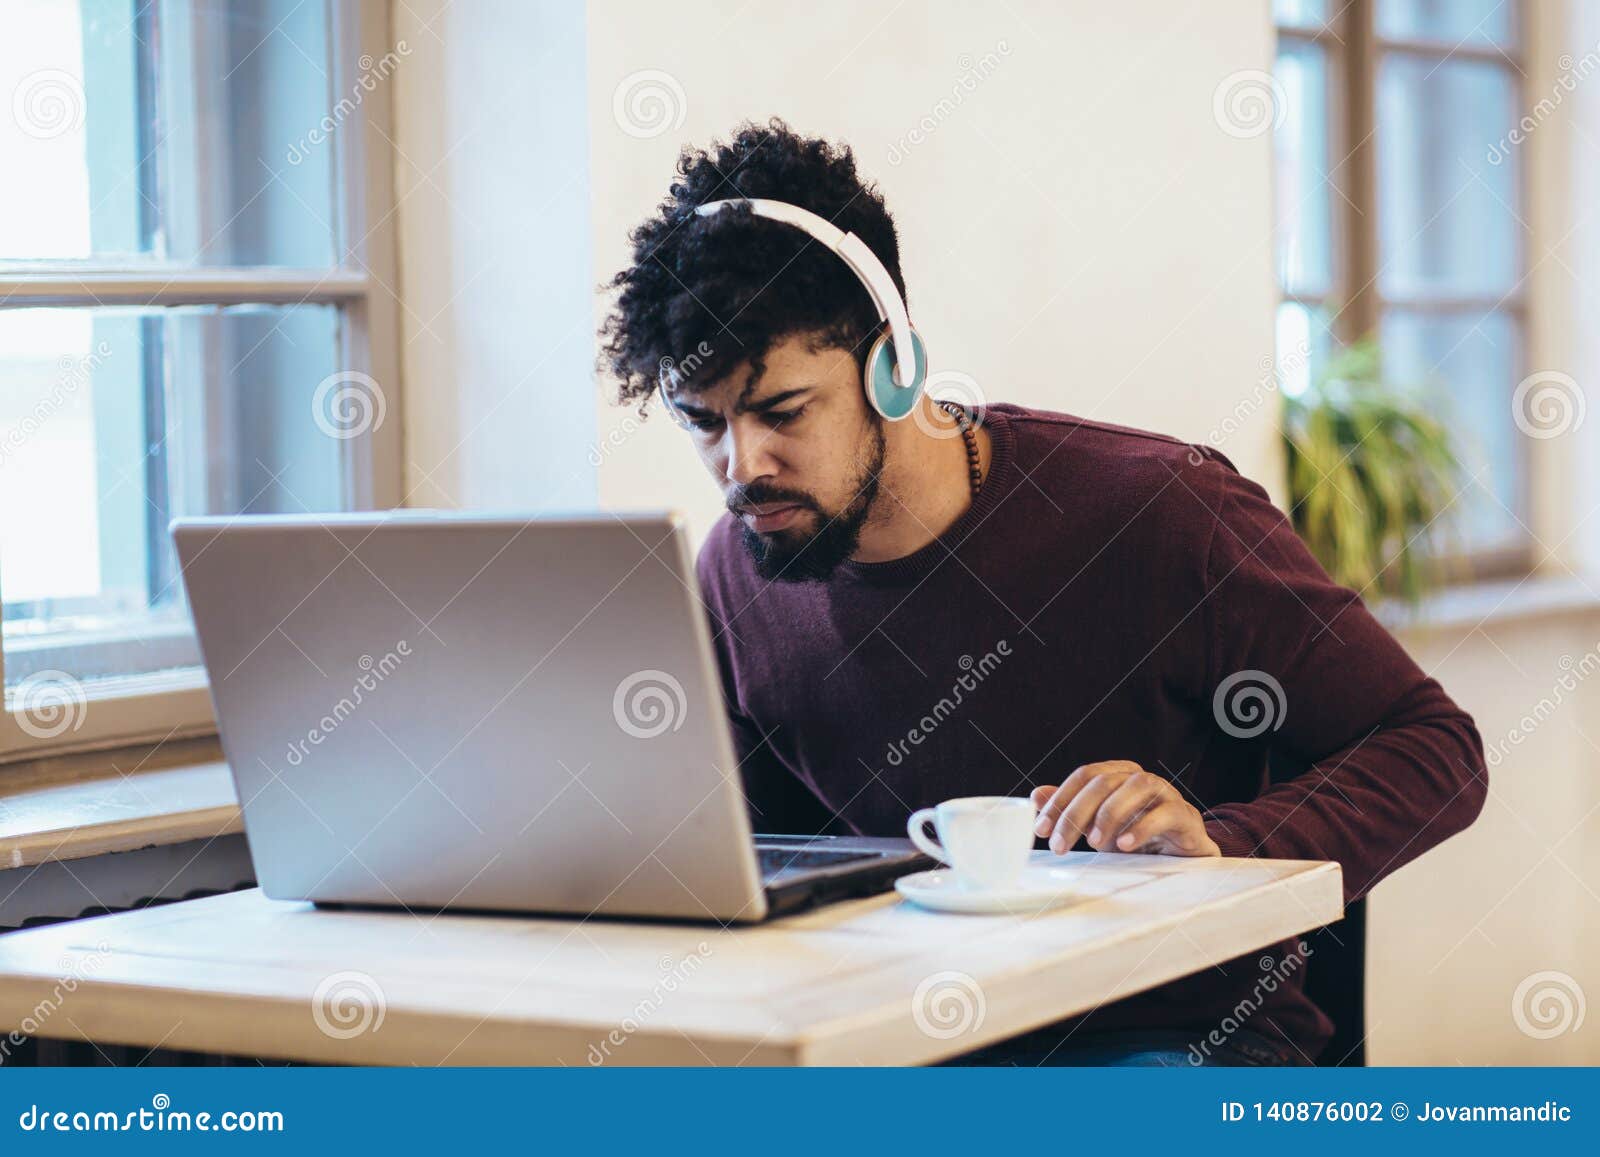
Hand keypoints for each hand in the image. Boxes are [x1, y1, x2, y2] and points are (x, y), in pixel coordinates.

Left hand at [1031, 761, 1220, 856]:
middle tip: (1059, 844)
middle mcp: (1140, 778)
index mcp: (1118, 774)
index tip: (1041, 829)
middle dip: (1075, 814)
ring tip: (1092, 843)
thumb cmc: (1137, 835)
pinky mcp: (1184, 814)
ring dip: (1108, 815)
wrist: (1181, 855)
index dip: (1059, 801)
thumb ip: (1070, 808)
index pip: (1083, 776)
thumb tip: (1036, 795)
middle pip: (1103, 782)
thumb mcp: (1097, 825)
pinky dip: (1142, 827)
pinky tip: (1124, 845)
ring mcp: (1165, 792)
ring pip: (1134, 789)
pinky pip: (1164, 813)